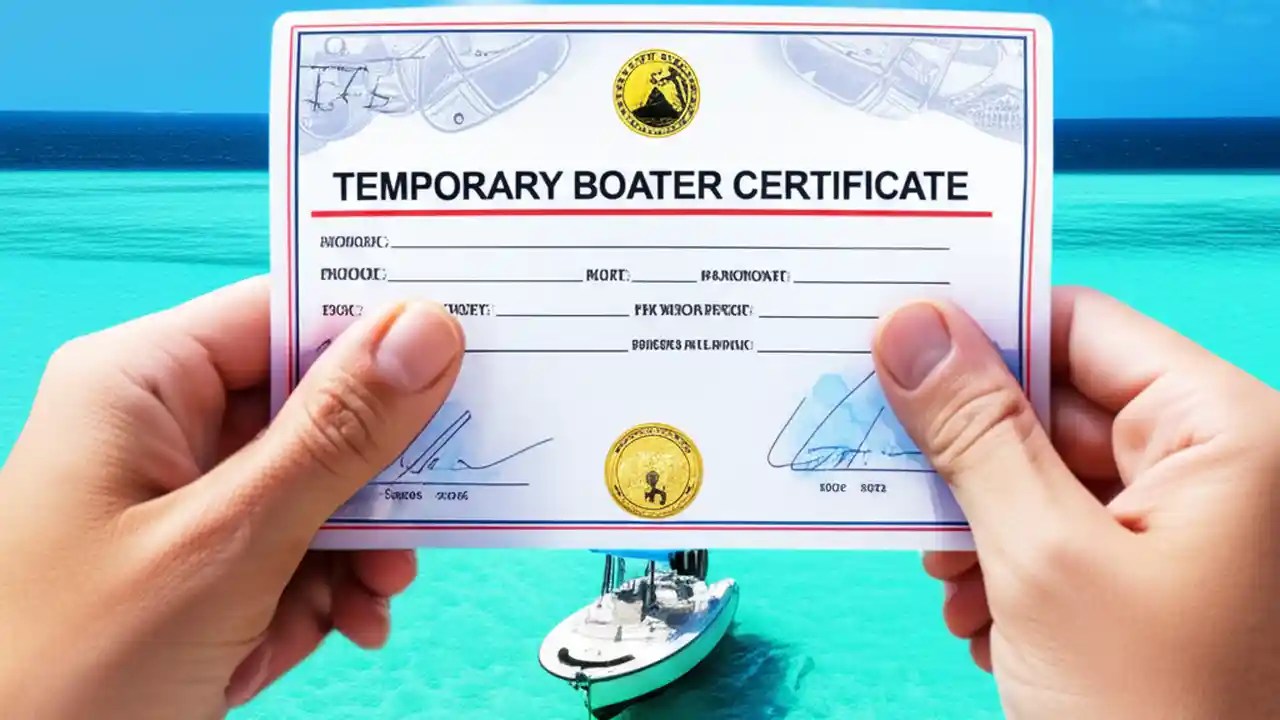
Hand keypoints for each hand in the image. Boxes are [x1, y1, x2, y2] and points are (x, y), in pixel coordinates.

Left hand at [0, 277, 463, 718]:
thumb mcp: (226, 544)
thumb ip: (334, 436)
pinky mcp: (197, 565)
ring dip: (359, 546)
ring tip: (373, 595)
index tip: (463, 358)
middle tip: (422, 511)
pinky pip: (295, 546)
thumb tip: (424, 331)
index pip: (282, 313)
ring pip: (316, 484)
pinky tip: (341, 627)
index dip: (376, 330)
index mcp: (140, 385)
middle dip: (373, 473)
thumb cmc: (64, 672)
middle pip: (312, 405)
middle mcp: (159, 429)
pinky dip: (329, 590)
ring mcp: (179, 501)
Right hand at [873, 287, 1279, 718]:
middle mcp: (1215, 472)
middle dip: (972, 451)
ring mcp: (1185, 533)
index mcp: (1225, 436)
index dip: (986, 331)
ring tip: (951, 571)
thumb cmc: (1156, 716)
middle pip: (1058, 407)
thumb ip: (973, 433)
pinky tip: (984, 614)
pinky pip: (1058, 534)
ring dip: (981, 518)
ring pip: (1047, 475)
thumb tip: (912, 330)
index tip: (896, 342)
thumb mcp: (1042, 559)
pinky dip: (1006, 564)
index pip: (1083, 330)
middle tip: (891, 463)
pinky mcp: (1152, 585)